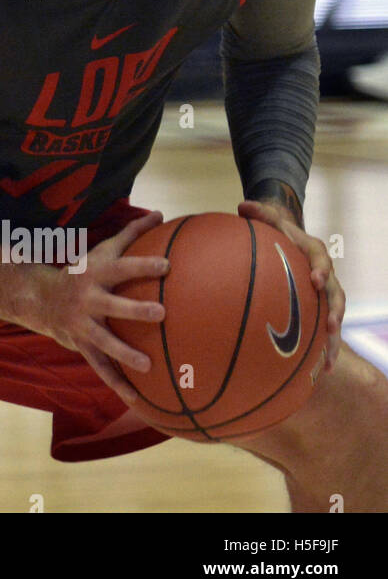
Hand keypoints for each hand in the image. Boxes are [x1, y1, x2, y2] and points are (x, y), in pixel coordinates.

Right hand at [37, 210, 169, 404]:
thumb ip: (131, 234)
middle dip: (134, 310)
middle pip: (112, 305)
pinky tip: (137, 397)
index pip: (120, 267)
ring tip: (147, 364)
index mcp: (94, 274)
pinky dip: (117, 383)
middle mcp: (87, 299)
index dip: (142, 266)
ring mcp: (82, 325)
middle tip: (161, 313)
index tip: (167, 266)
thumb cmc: (82, 271)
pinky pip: (100, 367)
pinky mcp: (81, 345)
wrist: (40, 298)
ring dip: (124, 353)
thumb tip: (159, 213)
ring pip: (104, 341)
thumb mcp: (100, 250)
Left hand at [238, 198, 341, 371]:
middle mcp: (323, 274)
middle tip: (331, 325)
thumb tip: (242, 206)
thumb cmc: (275, 228)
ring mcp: (324, 293)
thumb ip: (258, 212)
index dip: (320, 269)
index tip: (314, 279)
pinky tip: (318, 372)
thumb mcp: (268, 216)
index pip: (321, 259)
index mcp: (313, 251)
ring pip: (334, 317)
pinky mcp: (319, 308)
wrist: (289, 237)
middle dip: (335, 310)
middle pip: (335, 293)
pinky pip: (324, 330)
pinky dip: (323, 349)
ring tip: (327, 361)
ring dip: (332, 338)